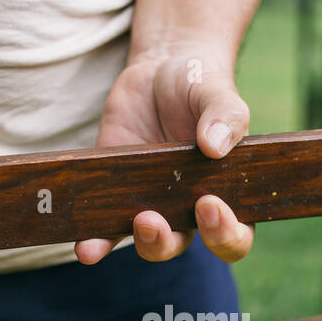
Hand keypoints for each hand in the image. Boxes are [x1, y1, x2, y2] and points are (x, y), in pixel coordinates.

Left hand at [76, 44, 254, 264]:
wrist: (158, 71)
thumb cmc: (200, 87)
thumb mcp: (217, 94)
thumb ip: (225, 116)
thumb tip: (215, 146)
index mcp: (226, 194)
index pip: (235, 234)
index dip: (226, 233)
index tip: (209, 204)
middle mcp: (190, 208)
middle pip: (184, 243)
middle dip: (169, 241)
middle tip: (153, 218)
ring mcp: (153, 204)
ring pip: (150, 243)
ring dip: (141, 242)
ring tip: (135, 221)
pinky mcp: (118, 197)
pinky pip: (107, 231)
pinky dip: (96, 244)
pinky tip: (86, 249)